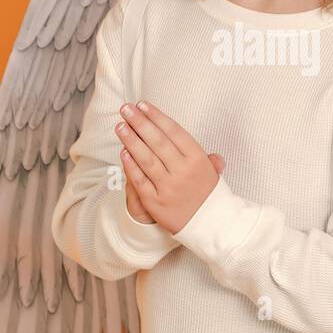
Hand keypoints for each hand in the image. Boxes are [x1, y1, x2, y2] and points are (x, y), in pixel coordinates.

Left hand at [114, 101, 221, 233]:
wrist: (210, 227)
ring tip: (120, 126)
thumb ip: (208, 159)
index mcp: (197, 159)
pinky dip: (130, 165)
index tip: (142, 105)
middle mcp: (183, 171)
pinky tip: (123, 152)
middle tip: (125, 109)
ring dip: (131, 140)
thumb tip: (212, 153)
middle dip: (139, 122)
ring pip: (146, 158)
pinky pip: (140, 180)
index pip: (174, 132)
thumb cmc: (209, 196)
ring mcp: (168, 187)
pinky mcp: (155, 202)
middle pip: (157, 141)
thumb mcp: (213, 173)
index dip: (157, 117)